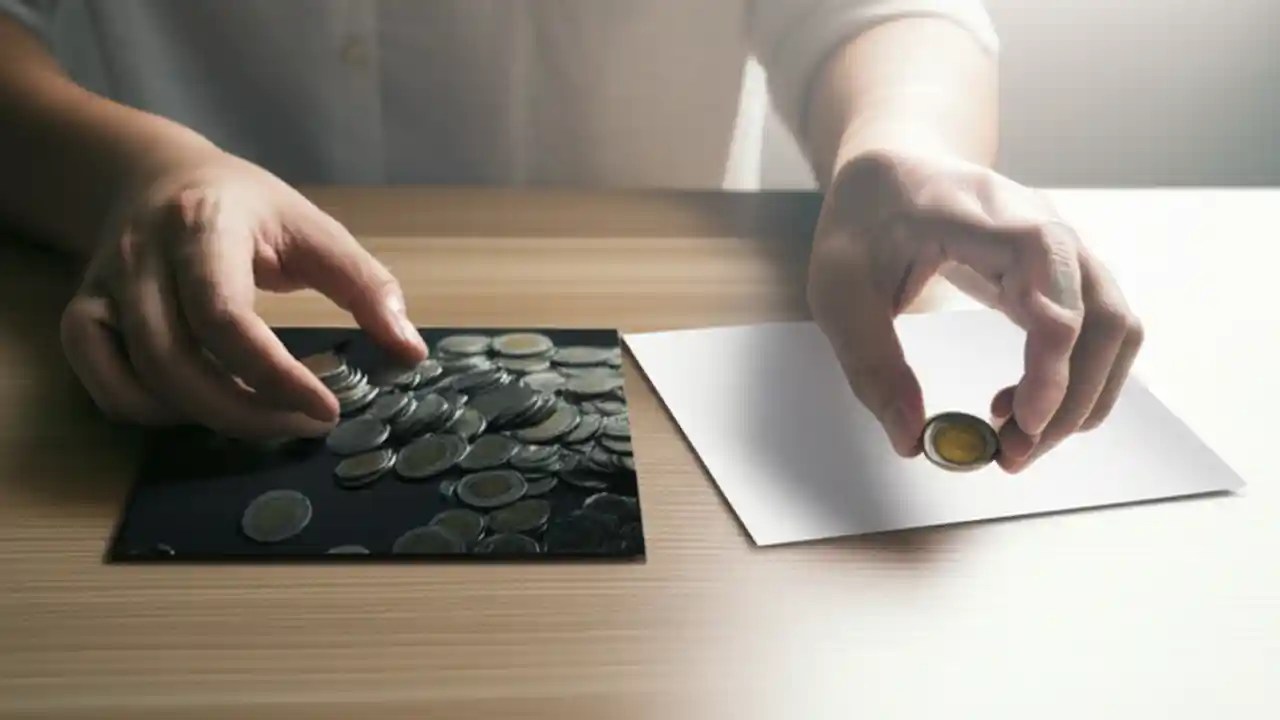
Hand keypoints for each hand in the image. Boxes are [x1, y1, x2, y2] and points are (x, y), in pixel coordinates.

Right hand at [60, 151, 427, 438]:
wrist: (153, 175)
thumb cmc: (245, 207)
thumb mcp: (313, 227)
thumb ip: (366, 285)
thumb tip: (411, 352)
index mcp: (202, 227)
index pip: (225, 318)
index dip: (275, 376)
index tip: (327, 409)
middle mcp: (139, 260)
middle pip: (175, 364)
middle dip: (245, 412)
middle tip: (305, 424)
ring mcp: (101, 290)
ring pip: (139, 384)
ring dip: (205, 418)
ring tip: (264, 413)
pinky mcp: (80, 317)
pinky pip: (106, 387)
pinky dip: (154, 414)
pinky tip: (205, 406)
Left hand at [807, 149, 1142, 471]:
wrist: (894, 166)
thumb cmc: (865, 220)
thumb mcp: (837, 289)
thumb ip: (871, 364)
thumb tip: (912, 440)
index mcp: (989, 219)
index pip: (1054, 297)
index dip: (1050, 371)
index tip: (1016, 426)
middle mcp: (1046, 228)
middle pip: (1106, 320)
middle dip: (1071, 403)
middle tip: (1012, 456)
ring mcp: (1064, 248)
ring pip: (1118, 329)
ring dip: (1083, 397)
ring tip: (1013, 436)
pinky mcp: (1064, 272)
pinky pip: (1102, 330)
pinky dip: (1076, 379)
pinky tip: (1016, 403)